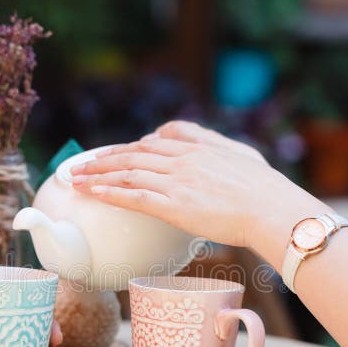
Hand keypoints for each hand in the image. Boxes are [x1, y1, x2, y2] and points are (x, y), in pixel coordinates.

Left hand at [71, 122, 327, 266]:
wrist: (271, 209)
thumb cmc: (266, 191)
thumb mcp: (244, 157)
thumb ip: (220, 148)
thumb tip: (207, 150)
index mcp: (201, 145)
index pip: (158, 137)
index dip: (134, 144)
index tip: (121, 150)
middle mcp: (183, 158)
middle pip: (135, 152)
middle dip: (106, 157)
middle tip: (84, 164)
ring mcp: (176, 180)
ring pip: (128, 171)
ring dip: (98, 173)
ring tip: (76, 178)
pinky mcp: (174, 204)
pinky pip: (134, 196)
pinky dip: (110, 193)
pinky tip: (93, 193)